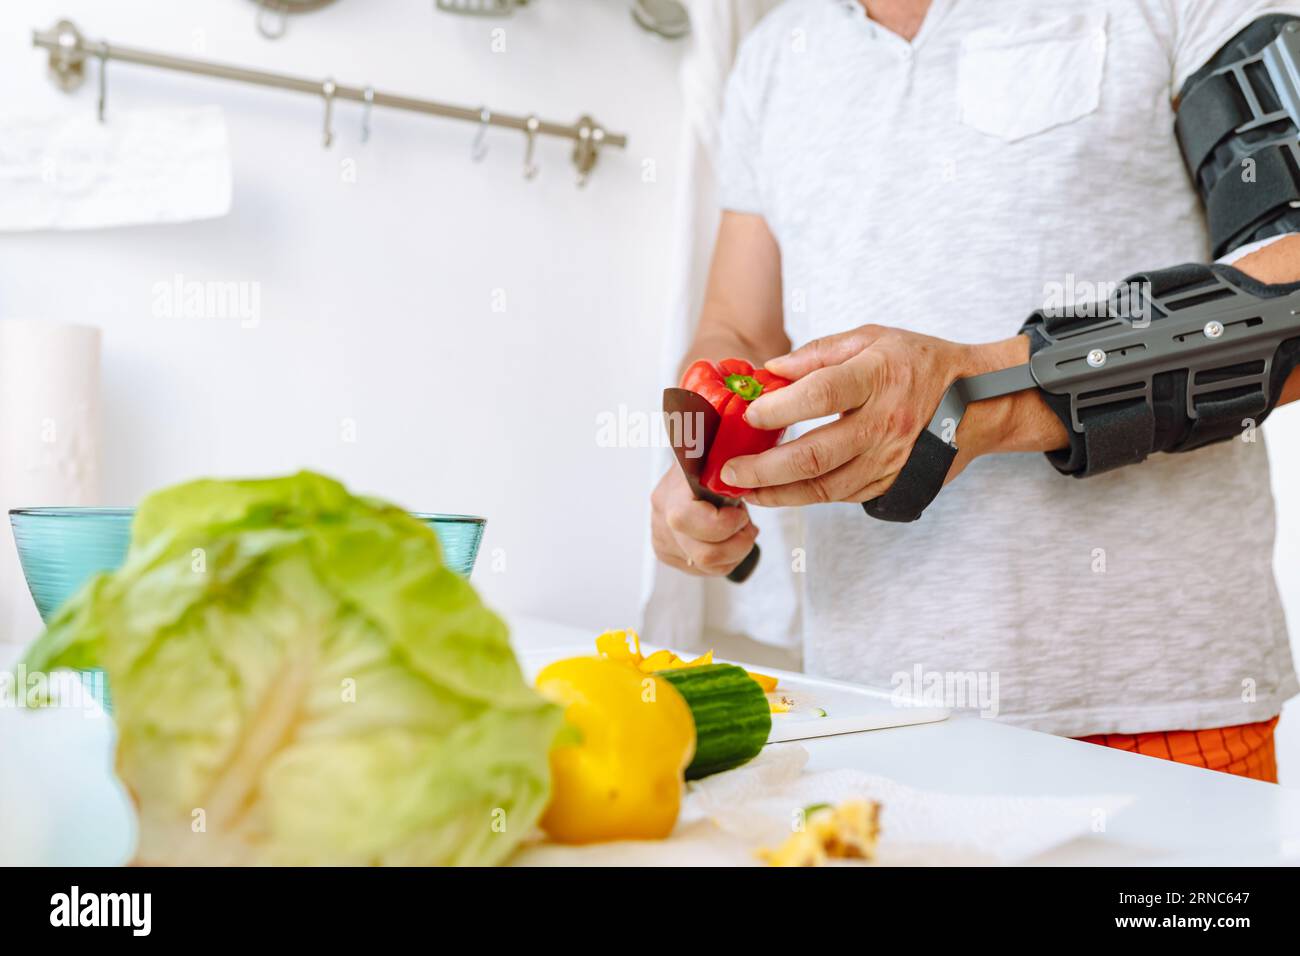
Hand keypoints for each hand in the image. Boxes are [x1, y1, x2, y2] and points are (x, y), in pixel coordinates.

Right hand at [650, 466, 758, 575]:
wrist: (686, 469)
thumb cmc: (706, 465)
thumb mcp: (718, 457)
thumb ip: (728, 466)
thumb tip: (747, 470)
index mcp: (672, 492)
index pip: (687, 519)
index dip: (723, 524)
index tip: (741, 513)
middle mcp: (663, 518)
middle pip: (704, 555)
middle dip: (738, 544)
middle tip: (747, 527)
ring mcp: (662, 539)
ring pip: (707, 567)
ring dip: (734, 552)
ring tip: (739, 531)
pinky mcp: (667, 553)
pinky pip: (703, 570)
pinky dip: (723, 559)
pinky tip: (726, 539)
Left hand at [719, 327, 1046, 505]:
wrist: (978, 401)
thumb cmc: (918, 363)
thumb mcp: (872, 338)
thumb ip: (818, 354)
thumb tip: (770, 371)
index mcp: (878, 376)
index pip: (824, 394)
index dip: (782, 407)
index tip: (749, 413)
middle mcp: (885, 423)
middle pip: (817, 453)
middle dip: (765, 467)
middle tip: (729, 470)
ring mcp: (890, 459)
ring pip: (825, 487)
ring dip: (778, 493)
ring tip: (743, 489)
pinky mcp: (891, 483)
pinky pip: (840, 496)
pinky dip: (804, 498)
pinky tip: (776, 493)